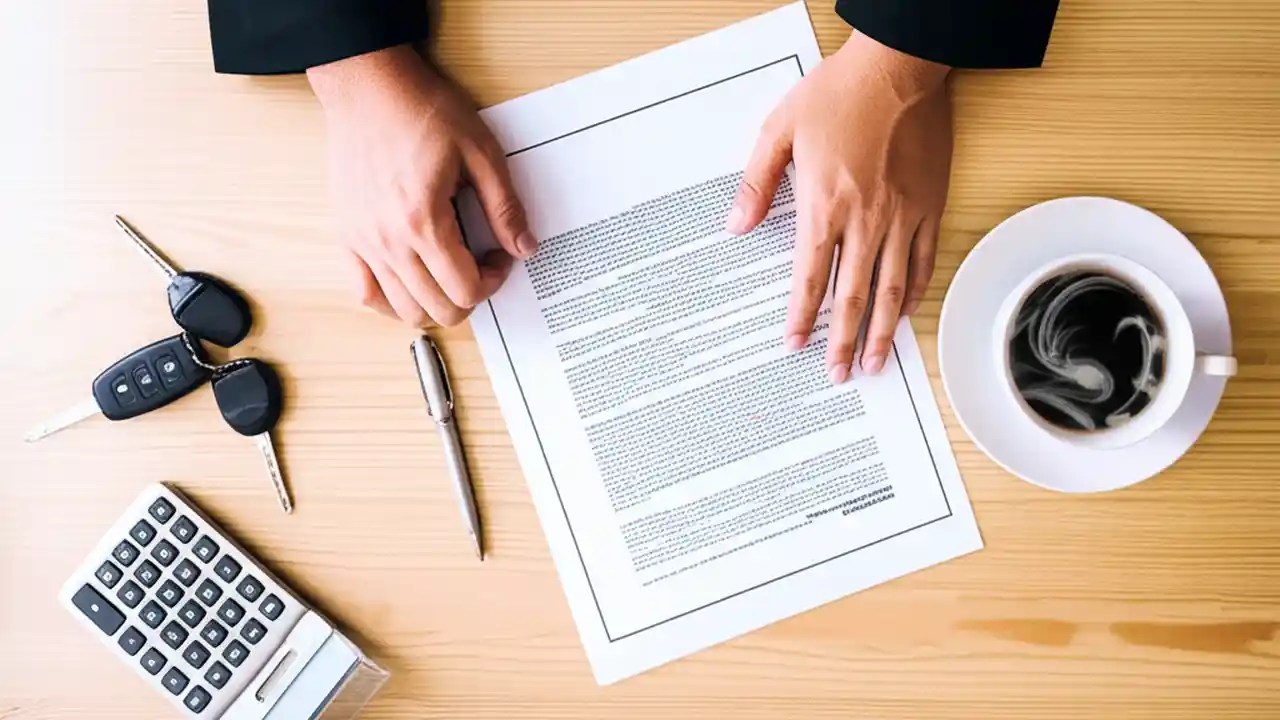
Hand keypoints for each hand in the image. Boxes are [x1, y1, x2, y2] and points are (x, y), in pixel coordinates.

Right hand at [308, 46, 536, 326]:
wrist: (369, 86)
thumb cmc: (421, 110)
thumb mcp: (480, 152)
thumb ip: (504, 207)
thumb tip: (524, 247)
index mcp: (423, 221)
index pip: (466, 290)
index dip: (493, 280)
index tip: (500, 256)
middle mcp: (388, 240)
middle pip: (437, 309)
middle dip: (470, 295)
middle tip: (479, 264)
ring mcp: (363, 241)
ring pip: (402, 310)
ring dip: (435, 303)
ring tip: (448, 272)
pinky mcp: (346, 234)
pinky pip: (365, 293)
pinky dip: (392, 300)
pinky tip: (412, 280)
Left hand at [727, 30, 952, 382]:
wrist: (898, 67)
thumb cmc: (839, 93)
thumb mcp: (779, 130)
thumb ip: (756, 182)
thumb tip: (735, 225)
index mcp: (824, 205)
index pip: (810, 277)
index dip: (801, 317)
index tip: (795, 345)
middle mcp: (865, 220)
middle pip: (852, 296)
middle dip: (842, 341)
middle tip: (838, 374)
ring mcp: (902, 217)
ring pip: (893, 290)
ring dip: (881, 332)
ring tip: (875, 363)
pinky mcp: (929, 207)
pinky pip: (924, 262)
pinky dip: (915, 293)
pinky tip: (905, 315)